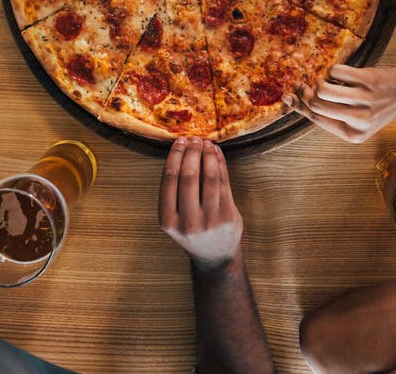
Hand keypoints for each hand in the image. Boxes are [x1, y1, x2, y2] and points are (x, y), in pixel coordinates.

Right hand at [158, 137, 242, 268]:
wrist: (215, 256)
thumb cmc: (192, 228)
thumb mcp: (175, 217)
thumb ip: (174, 190)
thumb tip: (181, 149)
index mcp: (167, 220)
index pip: (169, 179)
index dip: (175, 156)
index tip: (180, 141)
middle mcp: (188, 222)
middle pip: (188, 176)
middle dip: (192, 152)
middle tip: (194, 139)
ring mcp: (210, 220)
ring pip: (209, 177)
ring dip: (208, 155)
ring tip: (206, 143)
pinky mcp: (228, 216)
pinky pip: (224, 182)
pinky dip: (220, 163)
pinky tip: (217, 153)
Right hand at [283, 64, 395, 143]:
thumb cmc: (379, 104)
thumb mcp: (359, 120)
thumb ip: (333, 114)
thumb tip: (297, 100)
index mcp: (354, 135)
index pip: (317, 119)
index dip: (299, 106)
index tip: (287, 95)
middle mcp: (360, 121)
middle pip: (317, 105)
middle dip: (306, 92)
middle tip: (305, 84)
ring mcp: (365, 101)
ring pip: (323, 89)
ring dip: (320, 81)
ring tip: (329, 80)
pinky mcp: (368, 81)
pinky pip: (336, 72)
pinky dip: (336, 70)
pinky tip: (345, 74)